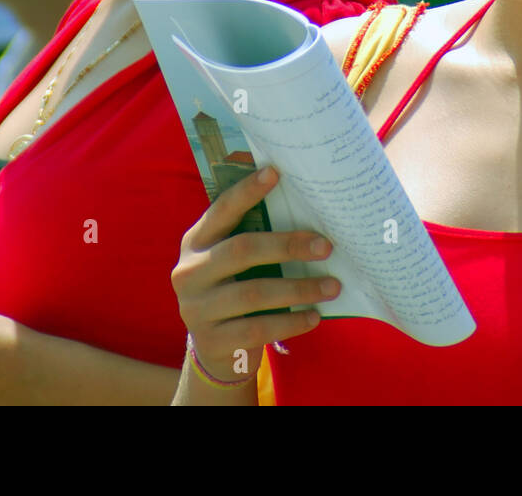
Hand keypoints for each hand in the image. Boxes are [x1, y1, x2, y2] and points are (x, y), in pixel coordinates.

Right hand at [171, 166, 341, 383]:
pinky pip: (258, 328)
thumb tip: (308, 213)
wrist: (216, 349)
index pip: (221, 210)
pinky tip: (314, 316)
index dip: (247, 191)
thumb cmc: (235, 290)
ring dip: (300, 288)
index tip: (276, 172)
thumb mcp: (234, 263)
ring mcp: (196, 308)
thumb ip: (254, 239)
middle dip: (288, 246)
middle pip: (242, 250)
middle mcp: (189, 272)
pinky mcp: (211, 340)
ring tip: (332, 286)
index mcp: (195, 242)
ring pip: (254, 293)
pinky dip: (291, 321)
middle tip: (326, 246)